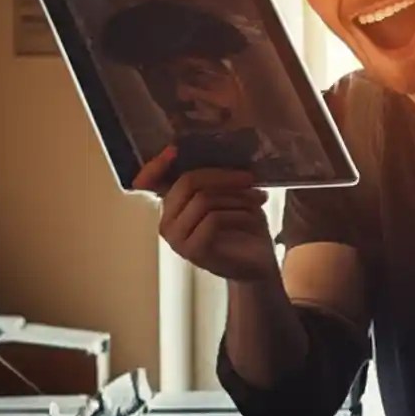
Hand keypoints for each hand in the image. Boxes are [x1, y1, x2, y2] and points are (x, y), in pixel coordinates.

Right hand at [133, 146, 277, 280]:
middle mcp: (166, 223)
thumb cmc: (242, 227)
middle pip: (188, 182)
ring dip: (237, 197)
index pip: (156, 180)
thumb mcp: (228, 195)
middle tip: (249, 178)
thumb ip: (213, 178)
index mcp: (171, 207)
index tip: (173, 149)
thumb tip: (208, 149)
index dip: (158, 164)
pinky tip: (253, 219)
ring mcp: (176, 239)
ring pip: (204, 199)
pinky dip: (239, 215)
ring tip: (258, 200)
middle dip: (223, 176)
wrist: (256, 266)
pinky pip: (213, 219)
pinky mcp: (192, 250)